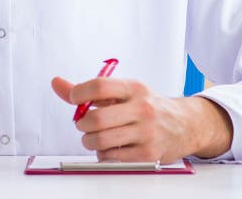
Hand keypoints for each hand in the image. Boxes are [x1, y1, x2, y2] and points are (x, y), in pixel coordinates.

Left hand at [51, 76, 232, 162]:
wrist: (184, 125)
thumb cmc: (147, 106)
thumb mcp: (123, 92)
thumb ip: (88, 90)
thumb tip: (56, 83)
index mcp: (134, 88)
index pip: (100, 86)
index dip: (79, 93)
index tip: (74, 99)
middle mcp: (142, 108)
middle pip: (96, 118)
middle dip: (82, 124)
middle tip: (84, 124)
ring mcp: (146, 132)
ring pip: (100, 140)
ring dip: (90, 141)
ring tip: (94, 137)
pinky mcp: (147, 154)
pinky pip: (112, 158)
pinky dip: (104, 155)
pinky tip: (110, 148)